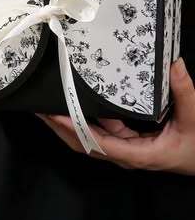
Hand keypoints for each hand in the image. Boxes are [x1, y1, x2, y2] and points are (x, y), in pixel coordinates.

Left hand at [38, 58, 194, 174]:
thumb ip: (185, 93)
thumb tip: (175, 65)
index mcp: (138, 154)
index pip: (98, 143)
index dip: (75, 129)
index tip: (56, 115)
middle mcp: (124, 154)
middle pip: (83, 144)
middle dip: (60, 128)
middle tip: (40, 108)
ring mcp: (122, 148)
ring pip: (87, 138)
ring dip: (67, 124)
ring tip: (48, 105)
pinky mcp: (124, 141)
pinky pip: (98, 131)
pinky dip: (82, 119)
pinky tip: (72, 104)